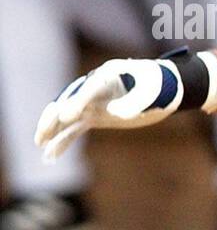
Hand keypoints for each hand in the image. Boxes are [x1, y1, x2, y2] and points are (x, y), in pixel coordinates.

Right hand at [34, 57, 186, 160]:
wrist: (165, 87)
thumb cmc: (160, 85)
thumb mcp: (153, 91)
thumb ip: (136, 101)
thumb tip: (114, 113)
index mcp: (109, 74)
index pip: (89, 88)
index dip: (77, 102)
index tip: (67, 116)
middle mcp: (95, 87)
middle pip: (69, 100)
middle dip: (55, 115)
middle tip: (44, 131)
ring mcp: (93, 102)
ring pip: (67, 116)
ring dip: (52, 129)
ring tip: (39, 143)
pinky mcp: (96, 116)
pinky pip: (75, 128)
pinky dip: (63, 140)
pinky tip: (50, 155)